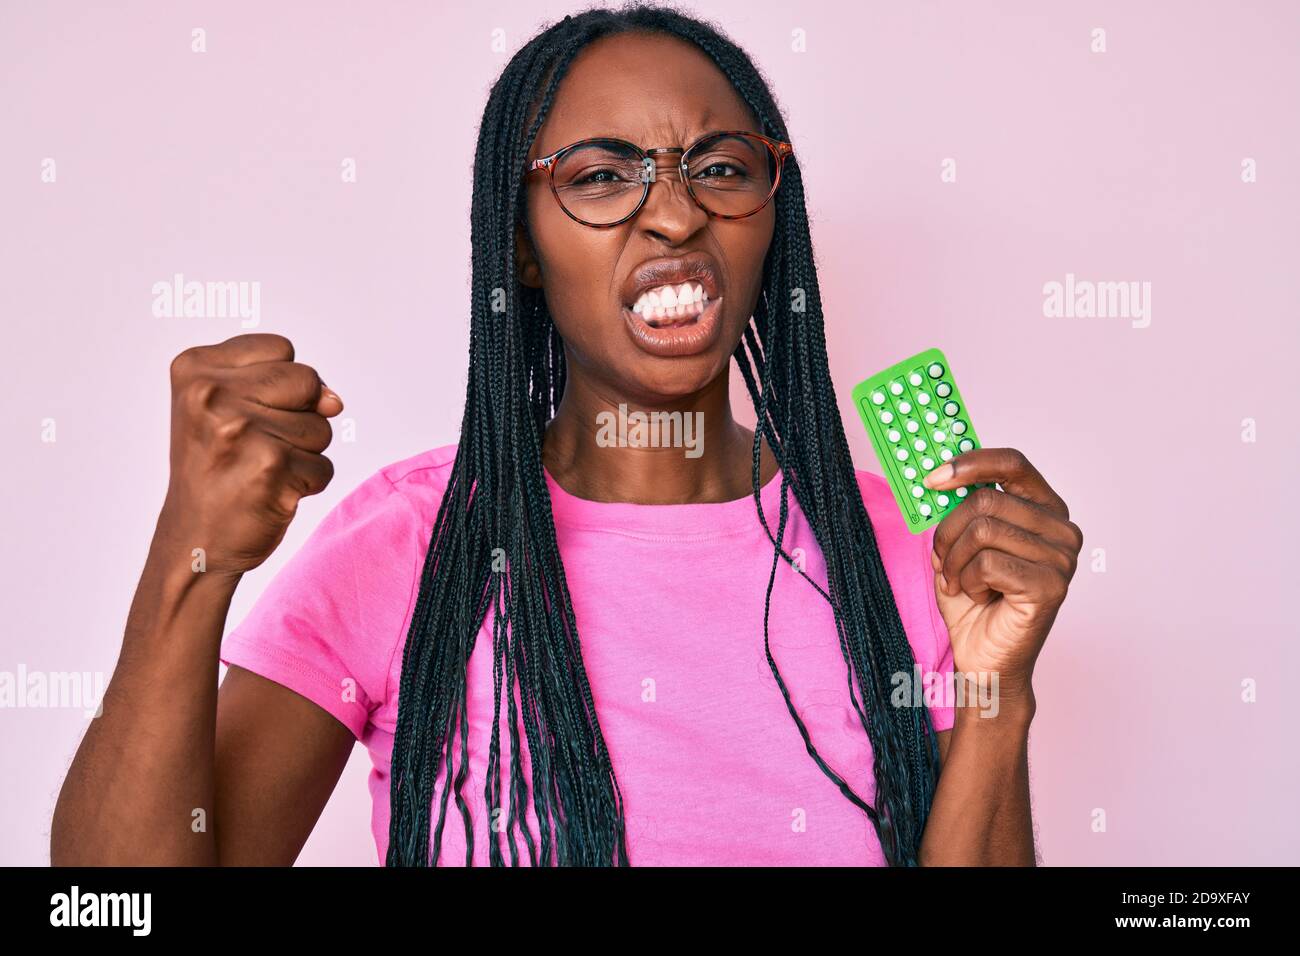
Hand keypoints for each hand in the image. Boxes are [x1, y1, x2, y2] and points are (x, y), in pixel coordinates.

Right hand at [159, 333, 342, 577]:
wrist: (195, 540)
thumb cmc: (217, 469)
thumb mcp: (227, 406)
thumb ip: (283, 383)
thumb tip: (333, 400)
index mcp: (194, 368)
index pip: (282, 349)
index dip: (281, 385)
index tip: (246, 413)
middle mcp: (211, 394)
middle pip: (307, 381)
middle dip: (299, 416)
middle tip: (256, 445)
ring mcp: (239, 430)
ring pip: (321, 426)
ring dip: (303, 453)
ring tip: (260, 469)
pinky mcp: (269, 466)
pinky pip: (324, 465)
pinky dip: (307, 483)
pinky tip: (271, 492)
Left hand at [922, 448, 1081, 701]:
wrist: (985, 658)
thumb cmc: (974, 600)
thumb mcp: (960, 542)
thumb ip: (958, 507)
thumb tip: (937, 475)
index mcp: (1045, 509)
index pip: (1012, 463)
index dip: (970, 463)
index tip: (932, 477)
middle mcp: (1062, 529)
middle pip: (986, 498)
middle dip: (949, 530)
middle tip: (941, 558)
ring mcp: (1062, 558)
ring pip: (982, 530)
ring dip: (955, 560)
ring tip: (960, 581)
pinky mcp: (1051, 585)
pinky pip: (987, 563)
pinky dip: (967, 581)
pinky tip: (979, 596)